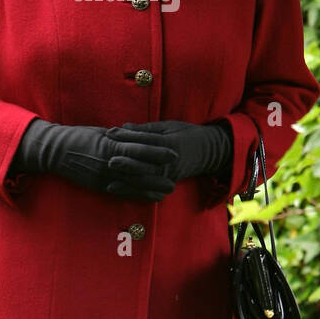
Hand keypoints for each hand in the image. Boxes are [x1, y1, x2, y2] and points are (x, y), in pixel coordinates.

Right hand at [11, 120, 176, 200]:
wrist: (55, 151)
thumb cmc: (79, 137)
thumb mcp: (101, 133)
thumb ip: (120, 137)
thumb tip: (137, 135)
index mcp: (111, 145)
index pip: (139, 148)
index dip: (158, 152)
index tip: (174, 154)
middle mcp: (109, 162)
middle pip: (140, 169)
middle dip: (159, 174)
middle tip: (176, 178)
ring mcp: (104, 176)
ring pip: (133, 183)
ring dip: (152, 187)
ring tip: (168, 190)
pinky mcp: (99, 185)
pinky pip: (121, 191)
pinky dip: (137, 195)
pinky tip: (150, 197)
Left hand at [109, 120, 232, 180]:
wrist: (210, 151)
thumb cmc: (187, 133)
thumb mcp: (169, 126)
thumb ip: (146, 129)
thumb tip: (123, 126)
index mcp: (170, 143)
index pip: (145, 140)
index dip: (127, 136)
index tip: (110, 132)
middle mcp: (170, 161)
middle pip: (146, 164)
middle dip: (127, 163)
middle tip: (109, 161)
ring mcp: (170, 174)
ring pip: (148, 180)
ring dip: (129, 183)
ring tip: (111, 183)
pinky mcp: (169, 182)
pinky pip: (151, 189)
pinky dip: (136, 192)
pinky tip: (123, 192)